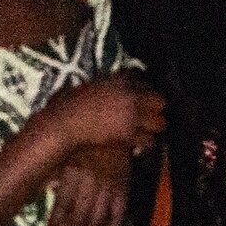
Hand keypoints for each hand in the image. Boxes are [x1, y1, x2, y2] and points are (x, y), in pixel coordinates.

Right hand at [43, 78, 163, 155]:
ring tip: (148, 131)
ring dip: (154, 126)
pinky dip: (145, 143)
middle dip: (156, 108)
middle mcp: (130, 96)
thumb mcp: (88, 87)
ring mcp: (132, 116)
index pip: (143, 82)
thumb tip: (109, 88)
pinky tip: (140, 145)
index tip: (141, 97)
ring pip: (159, 123)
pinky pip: (149, 141)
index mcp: (119, 80)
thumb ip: (105, 86)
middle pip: (159, 101)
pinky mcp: (130, 135)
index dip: (143, 91)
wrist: (65, 123)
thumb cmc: (68, 103)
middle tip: (150, 115)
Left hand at [48, 143, 132, 225]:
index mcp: (74, 170)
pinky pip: (120, 210)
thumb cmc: (84, 136)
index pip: (64, 202)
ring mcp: (109, 185)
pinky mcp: (123, 186)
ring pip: (98, 216)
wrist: (114, 122)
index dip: (57, 221)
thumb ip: (55, 169)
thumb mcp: (65, 149)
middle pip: (80, 214)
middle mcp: (91, 180)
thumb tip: (48, 188)